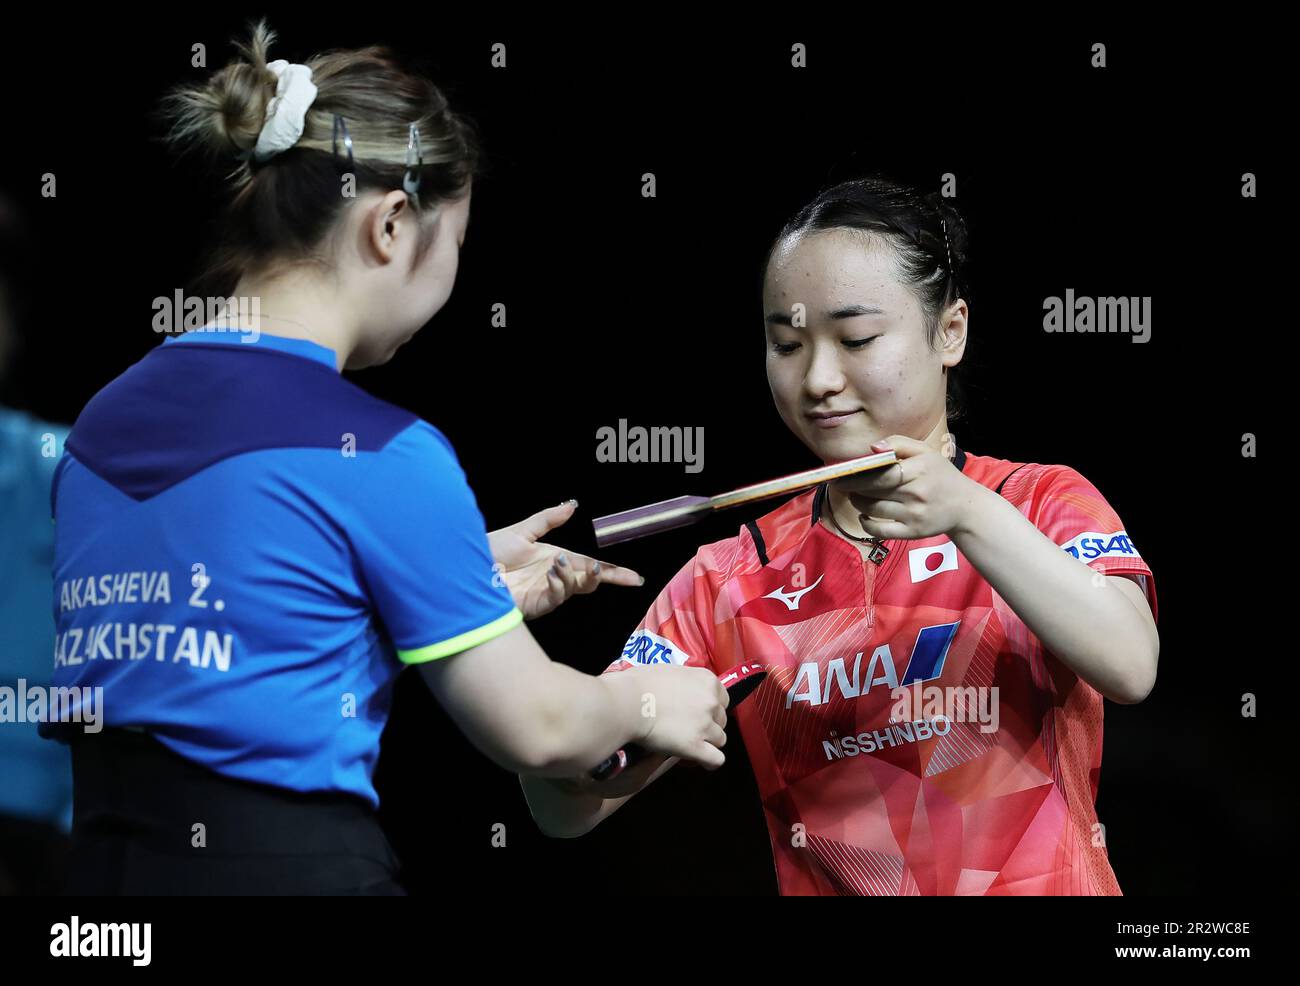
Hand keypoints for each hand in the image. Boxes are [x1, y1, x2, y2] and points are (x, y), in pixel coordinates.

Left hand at [488, 501, 643, 619]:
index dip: (613, 573)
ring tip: (560, 562)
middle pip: (590, 582)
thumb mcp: (522, 530)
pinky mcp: (535, 604)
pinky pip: (558, 595)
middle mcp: (554, 578)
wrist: (467, 568)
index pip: (590, 568)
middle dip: (605, 576)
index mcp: (555, 561)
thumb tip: (572, 505)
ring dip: (576, 575)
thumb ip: (548, 519)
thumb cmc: (490, 552)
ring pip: (577, 588)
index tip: (635, 578)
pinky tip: (552, 571)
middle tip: (610, 572)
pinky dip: (561, 582)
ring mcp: (546, 592)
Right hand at [623, 664, 728, 769]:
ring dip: (706, 742)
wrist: (627, 702)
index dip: (710, 709)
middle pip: (721, 720)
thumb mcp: (669, 671)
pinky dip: (708, 761)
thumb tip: (682, 691)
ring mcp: (706, 725)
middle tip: (687, 728)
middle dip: (708, 725)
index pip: (723, 700)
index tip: (697, 713)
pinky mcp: (695, 746)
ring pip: (720, 740)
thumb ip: (685, 683)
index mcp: (707, 681)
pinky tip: (696, 760)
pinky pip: (716, 760)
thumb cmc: (639, 684)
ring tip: (687, 743)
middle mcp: (711, 702)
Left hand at [831, 435, 983, 539]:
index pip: (882, 473)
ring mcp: (915, 515)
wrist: (965, 507)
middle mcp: (917, 493)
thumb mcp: (926, 452)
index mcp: (920, 470)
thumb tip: (873, 448)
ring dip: (857, 502)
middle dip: (852, 488)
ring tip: (855, 495)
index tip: (840, 474)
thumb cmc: (940, 475)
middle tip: (841, 484)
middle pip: (873, 491)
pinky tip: (864, 515)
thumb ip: (899, 443)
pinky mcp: (913, 533)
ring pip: (873, 509)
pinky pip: (880, 530)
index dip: (857, 475)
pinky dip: (866, 523)